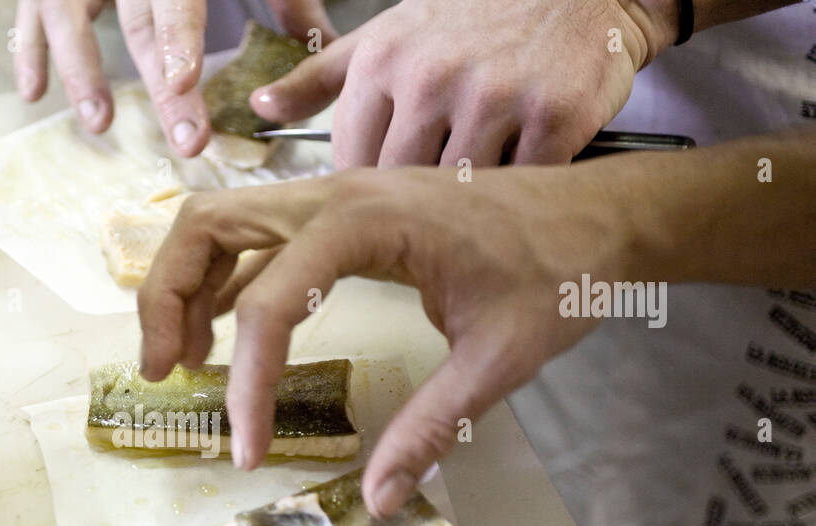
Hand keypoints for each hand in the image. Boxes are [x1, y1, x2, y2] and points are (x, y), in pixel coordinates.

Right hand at [13, 1, 335, 156]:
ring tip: (101, 124)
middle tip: (185, 139)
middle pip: (138, 22)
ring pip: (66, 14)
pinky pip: (30, 9)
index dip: (176, 40)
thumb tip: (327, 43)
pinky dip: (27, 50)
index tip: (183, 83)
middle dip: (160, 87)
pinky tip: (33, 93)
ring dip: (81, 73)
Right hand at [137, 165, 617, 515]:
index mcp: (368, 220)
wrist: (601, 216)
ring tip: (178, 360)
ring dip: (183, 284)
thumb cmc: (559, 271)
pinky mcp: (344, 216)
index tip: (250, 451)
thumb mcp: (501, 357)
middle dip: (165, 299)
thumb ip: (432, 427)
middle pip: (206, 226)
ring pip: (219, 222)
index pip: (270, 302)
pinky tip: (221, 334)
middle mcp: (335, 194)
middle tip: (159, 374)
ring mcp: (335, 197)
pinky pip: (256, 237)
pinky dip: (222, 280)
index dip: (249, 384)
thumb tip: (380, 499)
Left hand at [251, 0, 676, 167]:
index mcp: (384, 62)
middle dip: (412, 207)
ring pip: (458, 192)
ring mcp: (495, 95)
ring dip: (466, 203)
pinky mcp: (555, 114)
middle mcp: (433, 77)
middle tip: (430, 216)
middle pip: (399, 187)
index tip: (385, 202)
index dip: (367, 193)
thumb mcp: (389, 33)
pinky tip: (521, 183)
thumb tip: (260, 108)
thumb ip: (321, 78)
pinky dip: (521, 192)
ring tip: (474, 200)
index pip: (351, 163)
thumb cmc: (475, 16)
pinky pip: (521, 185)